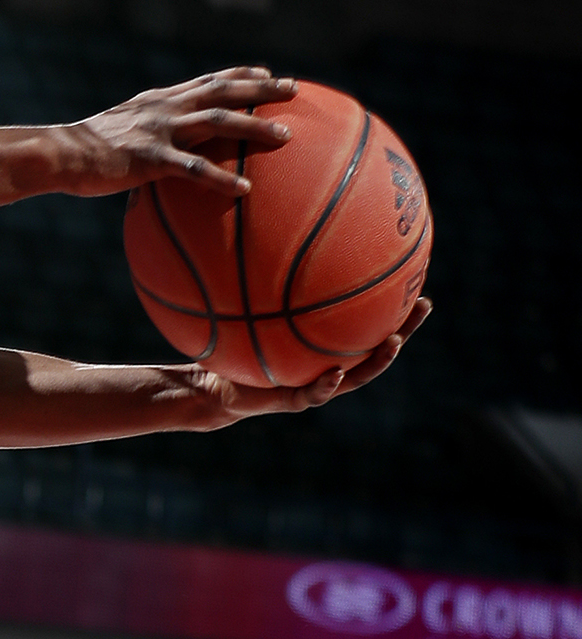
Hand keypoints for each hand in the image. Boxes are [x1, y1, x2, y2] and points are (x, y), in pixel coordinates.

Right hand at [59, 67, 296, 196]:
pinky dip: (221, 178)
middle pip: (222, 92)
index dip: (239, 75)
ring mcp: (158, 131)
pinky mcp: (150, 159)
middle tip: (295, 89)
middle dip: (261, 90)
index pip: (206, 80)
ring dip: (254, 127)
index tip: (267, 73)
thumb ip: (148, 133)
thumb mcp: (122, 130)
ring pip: (216, 122)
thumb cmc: (87, 150)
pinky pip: (194, 169)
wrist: (59, 153)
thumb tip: (167, 152)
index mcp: (158, 101)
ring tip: (286, 136)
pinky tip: (245, 190)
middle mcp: (164, 108)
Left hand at [196, 297, 431, 421]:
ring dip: (377, 361)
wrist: (217, 383)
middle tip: (422, 305)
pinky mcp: (293, 401)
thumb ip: (261, 282)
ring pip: (356, 376)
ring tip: (393, 343)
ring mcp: (315, 384)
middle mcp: (329, 364)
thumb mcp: (249, 310)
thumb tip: (266, 237)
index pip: (366, 324)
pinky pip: (312, 395)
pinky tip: (333, 372)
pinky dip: (325, 385)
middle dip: (402, 327)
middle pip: (375, 346)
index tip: (415, 279)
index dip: (391, 305)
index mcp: (326, 345)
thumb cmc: (237, 343)